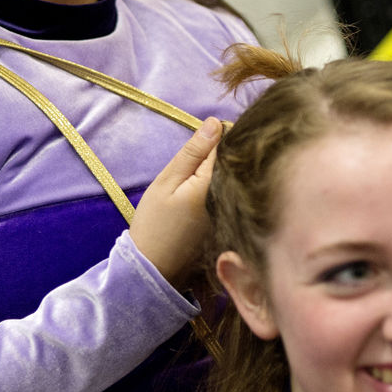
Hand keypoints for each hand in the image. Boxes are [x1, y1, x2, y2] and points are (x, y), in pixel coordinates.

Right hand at [130, 117, 222, 287]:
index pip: (229, 146)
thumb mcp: (167, 182)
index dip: (218, 137)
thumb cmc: (154, 224)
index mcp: (216, 183)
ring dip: (225, 173)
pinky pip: (233, 197)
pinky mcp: (232, 224)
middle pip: (237, 163)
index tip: (206, 138)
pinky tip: (205, 201)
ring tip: (200, 185)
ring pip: (235, 180)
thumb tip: (216, 122)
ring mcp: (235, 213)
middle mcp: (233, 197)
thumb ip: (193, 152)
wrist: (154, 269)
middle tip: (198, 167)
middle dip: (224, 154)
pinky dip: (225, 191)